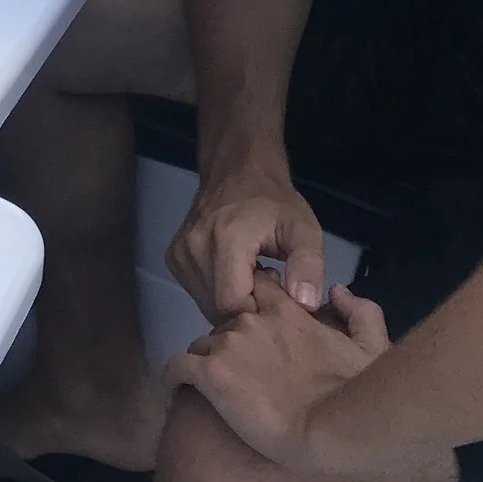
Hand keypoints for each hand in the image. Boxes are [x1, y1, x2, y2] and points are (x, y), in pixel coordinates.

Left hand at [165, 274, 389, 473]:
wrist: (331, 431)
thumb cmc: (354, 394)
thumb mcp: (370, 349)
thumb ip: (360, 313)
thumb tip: (338, 291)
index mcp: (286, 312)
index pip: (257, 290)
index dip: (252, 305)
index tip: (255, 327)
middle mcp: (251, 322)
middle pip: (225, 322)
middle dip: (230, 341)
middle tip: (240, 370)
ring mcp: (227, 346)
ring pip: (201, 344)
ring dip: (207, 360)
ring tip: (216, 387)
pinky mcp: (209, 374)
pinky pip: (176, 368)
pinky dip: (175, 377)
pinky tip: (180, 390)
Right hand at [169, 165, 327, 319]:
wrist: (236, 171)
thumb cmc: (274, 202)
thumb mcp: (304, 229)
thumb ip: (308, 266)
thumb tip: (306, 304)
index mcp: (226, 240)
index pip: (232, 303)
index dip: (258, 310)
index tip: (277, 294)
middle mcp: (194, 247)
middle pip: (217, 307)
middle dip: (246, 307)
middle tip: (268, 284)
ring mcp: (179, 253)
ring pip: (205, 303)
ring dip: (231, 300)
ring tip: (252, 277)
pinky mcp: (173, 257)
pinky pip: (197, 291)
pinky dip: (217, 291)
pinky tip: (234, 273)